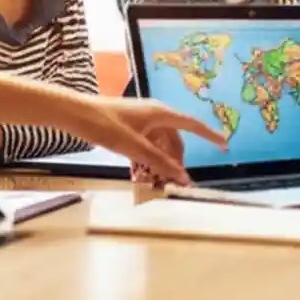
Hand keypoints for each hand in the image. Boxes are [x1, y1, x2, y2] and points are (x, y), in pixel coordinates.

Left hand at [0, 76, 226, 184]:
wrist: (74, 113)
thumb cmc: (104, 124)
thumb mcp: (134, 147)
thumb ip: (159, 163)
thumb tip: (181, 177)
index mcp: (161, 114)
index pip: (192, 125)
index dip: (210, 135)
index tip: (225, 144)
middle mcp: (154, 115)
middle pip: (174, 142)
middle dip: (175, 163)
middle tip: (174, 185)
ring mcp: (141, 121)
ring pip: (158, 147)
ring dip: (158, 165)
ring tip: (152, 185)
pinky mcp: (129, 128)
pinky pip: (145, 147)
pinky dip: (145, 161)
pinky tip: (139, 176)